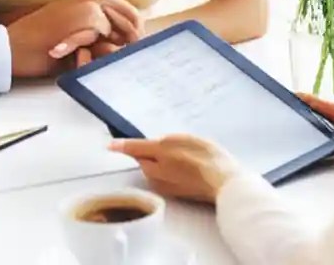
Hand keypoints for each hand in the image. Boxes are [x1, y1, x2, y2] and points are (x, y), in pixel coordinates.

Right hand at [7, 0, 142, 76]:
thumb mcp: (78, 35)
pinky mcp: (90, 17)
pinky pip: (109, 42)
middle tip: (122, 57)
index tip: (132, 51)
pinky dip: (98, 53)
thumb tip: (128, 46)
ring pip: (123, 33)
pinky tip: (77, 55)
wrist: (15, 46)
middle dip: (131, 42)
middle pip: (135, 21)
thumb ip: (101, 35)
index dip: (136, 34)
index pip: (132, 13)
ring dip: (112, 49)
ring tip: (88, 56)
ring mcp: (93, 4)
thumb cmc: (42, 44)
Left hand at [108, 135, 242, 203]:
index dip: (122, 145)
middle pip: (142, 160)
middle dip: (146, 154)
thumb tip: (155, 145)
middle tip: (167, 150)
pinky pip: (159, 180)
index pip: (136, 147)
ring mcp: (162, 183)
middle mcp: (158, 169)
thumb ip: (168, 141)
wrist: (223, 184)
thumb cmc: (212, 159)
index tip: (110, 145)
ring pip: (150, 171)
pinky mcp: (169, 193)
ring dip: (156, 165)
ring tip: (180, 162)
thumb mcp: (189, 139)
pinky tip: (181, 172)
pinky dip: (164, 175)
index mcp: (162, 151)